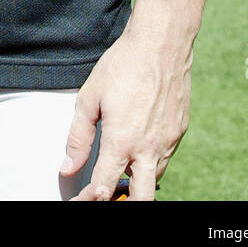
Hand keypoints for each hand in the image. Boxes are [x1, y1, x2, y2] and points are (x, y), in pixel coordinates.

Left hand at [60, 24, 191, 199]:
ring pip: (154, 180)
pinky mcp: (179, 131)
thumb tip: (68, 167)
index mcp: (122, 142)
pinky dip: (151, 161)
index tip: (81, 198)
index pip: (104, 188)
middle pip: (140, 200)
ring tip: (121, 171)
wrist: (161, 43)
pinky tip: (139, 146)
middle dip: (123, 203)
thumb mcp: (90, 97)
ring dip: (138, 183)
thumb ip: (78, 137)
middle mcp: (148, 149)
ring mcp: (168, 142)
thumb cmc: (124, 65)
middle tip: (107, 196)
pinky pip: (166, 157)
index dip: (89, 198)